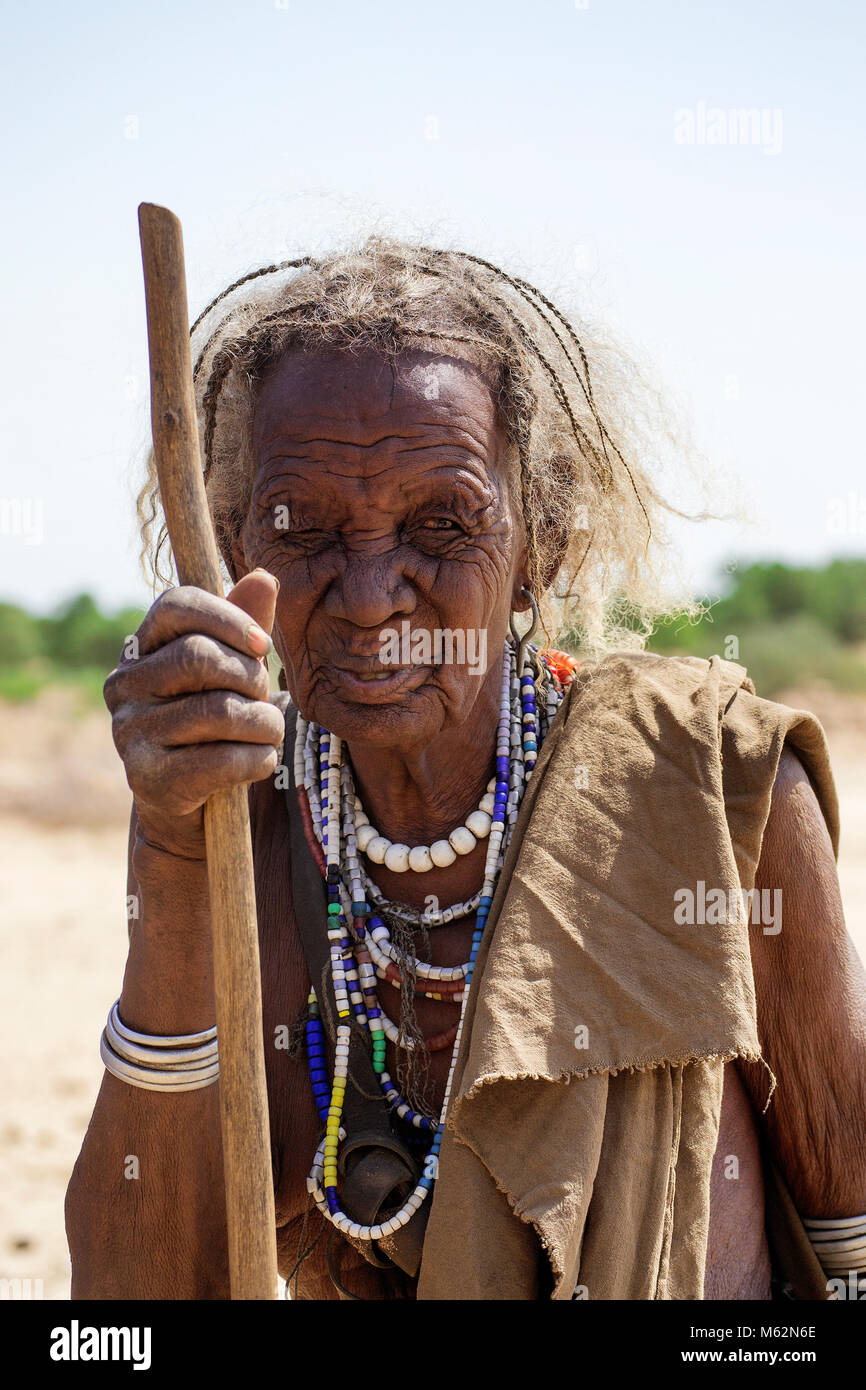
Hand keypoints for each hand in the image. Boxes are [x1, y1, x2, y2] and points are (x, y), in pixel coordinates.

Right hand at [104, 569, 283, 853]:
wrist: (189, 806)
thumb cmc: (215, 726)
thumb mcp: (232, 674)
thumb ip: (244, 627)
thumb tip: (262, 576)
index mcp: (141, 649)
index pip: (174, 604)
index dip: (227, 616)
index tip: (263, 644)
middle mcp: (123, 686)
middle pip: (199, 656)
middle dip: (250, 677)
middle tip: (266, 699)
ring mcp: (128, 733)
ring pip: (217, 711)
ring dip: (264, 724)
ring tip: (271, 732)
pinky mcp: (146, 779)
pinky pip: (219, 760)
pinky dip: (257, 759)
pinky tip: (262, 760)